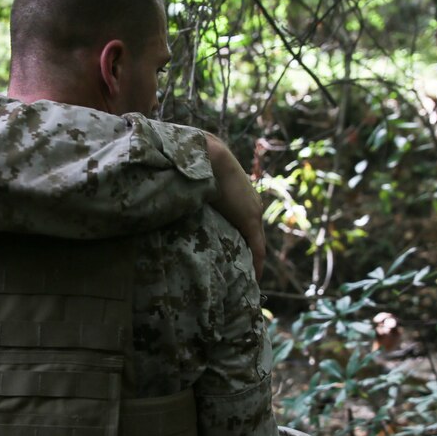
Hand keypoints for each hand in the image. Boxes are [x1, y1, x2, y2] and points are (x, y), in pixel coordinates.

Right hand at [206, 135, 265, 277]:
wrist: (207, 155)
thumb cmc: (199, 164)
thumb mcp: (201, 184)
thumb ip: (198, 196)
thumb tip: (179, 204)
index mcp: (242, 196)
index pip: (246, 225)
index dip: (242, 242)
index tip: (238, 257)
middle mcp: (252, 205)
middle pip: (254, 236)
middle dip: (250, 255)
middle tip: (244, 275)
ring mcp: (253, 211)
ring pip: (256, 243)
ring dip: (252, 261)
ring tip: (248, 280)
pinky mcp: (249, 218)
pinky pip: (257, 248)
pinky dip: (257, 264)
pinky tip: (255, 278)